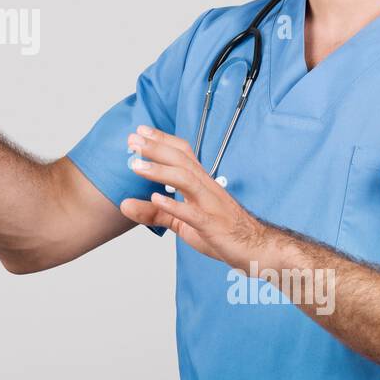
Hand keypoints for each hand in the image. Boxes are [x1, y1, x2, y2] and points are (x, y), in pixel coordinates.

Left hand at [120, 125, 271, 268]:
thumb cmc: (220, 231)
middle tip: (132, 141)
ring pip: (186, 180)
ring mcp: (211, 205)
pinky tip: (157, 198)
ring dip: (160, 171)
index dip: (162, 140)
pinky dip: (175, 205)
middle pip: (181, 160)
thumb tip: (124, 204)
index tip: (140, 131)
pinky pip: (193, 214)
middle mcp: (207, 188)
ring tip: (135, 166)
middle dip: (155, 148)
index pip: (182, 153)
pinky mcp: (213, 225)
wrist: (256, 249)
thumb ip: (154, 212)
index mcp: (202, 183)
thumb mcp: (181, 221)